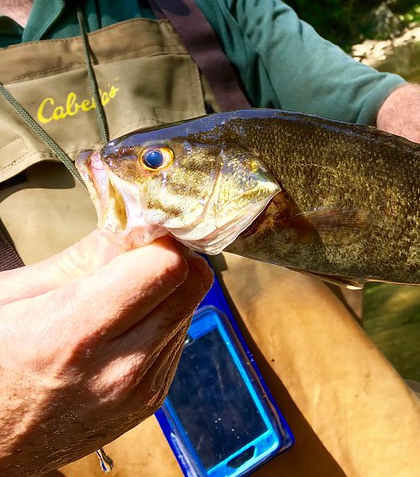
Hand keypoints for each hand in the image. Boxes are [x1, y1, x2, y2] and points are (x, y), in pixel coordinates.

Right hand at [0, 231, 212, 476]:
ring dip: (168, 295)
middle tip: (138, 258)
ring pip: (190, 310)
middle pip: (193, 285)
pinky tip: (121, 331)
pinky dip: (161, 326)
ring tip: (120, 301)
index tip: (142, 233)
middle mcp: (121, 367)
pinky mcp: (151, 402)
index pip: (169, 267)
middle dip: (172, 261)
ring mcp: (141, 390)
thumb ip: (80, 258)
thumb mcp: (12, 297)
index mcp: (76, 334)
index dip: (160, 240)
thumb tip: (133, 223)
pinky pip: (177, 342)